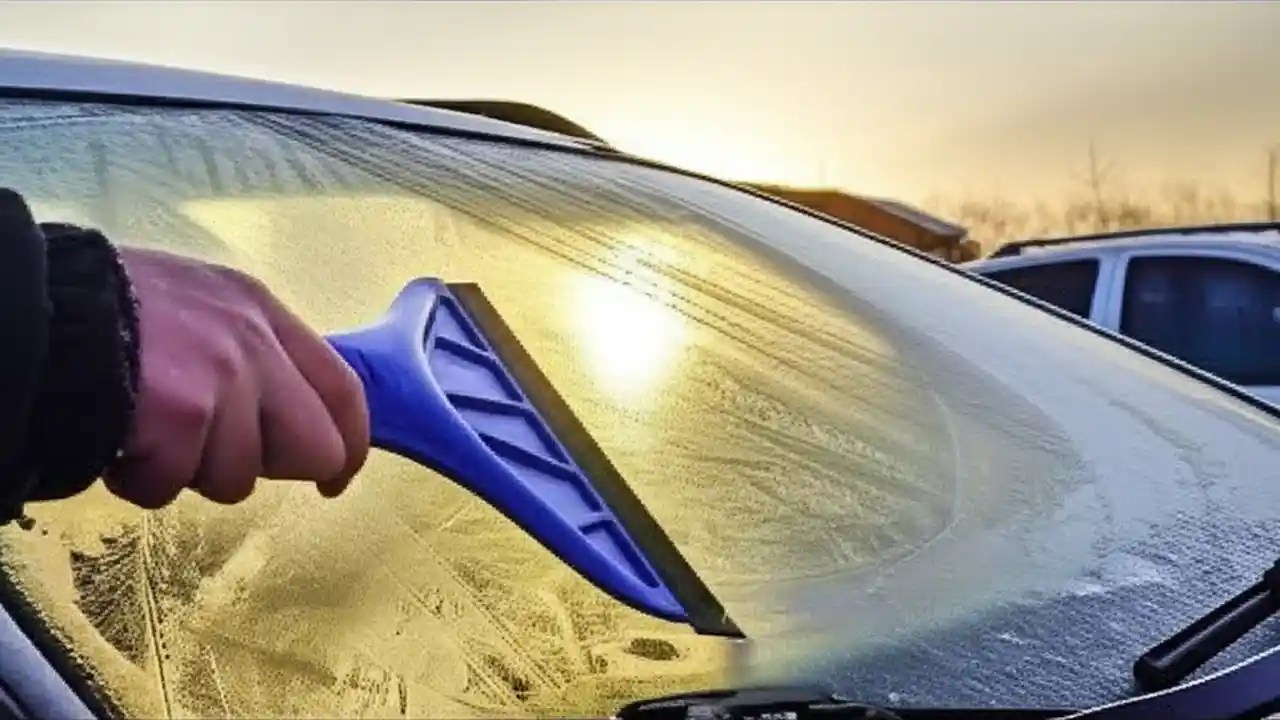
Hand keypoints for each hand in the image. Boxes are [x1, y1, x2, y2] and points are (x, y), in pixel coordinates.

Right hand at [105, 247, 369, 507]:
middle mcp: (255, 344)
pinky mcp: (182, 417)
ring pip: (238, 480)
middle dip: (264, 468)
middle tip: (209, 454)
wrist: (39, 309)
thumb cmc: (110, 313)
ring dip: (188, 473)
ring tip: (146, 432)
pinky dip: (141, 481)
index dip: (348, 445)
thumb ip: (251, 355)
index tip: (336, 478)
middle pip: (312, 448)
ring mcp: (223, 381)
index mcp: (263, 313)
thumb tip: (289, 419)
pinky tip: (118, 444)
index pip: (344, 390)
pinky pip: (175, 487)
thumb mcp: (200, 308)